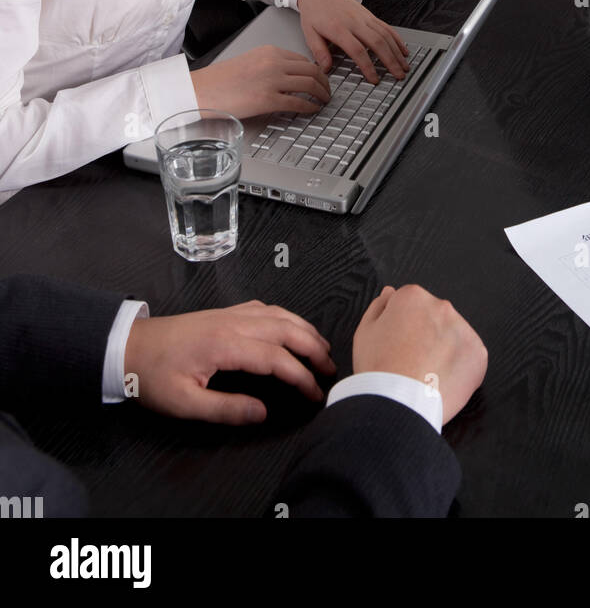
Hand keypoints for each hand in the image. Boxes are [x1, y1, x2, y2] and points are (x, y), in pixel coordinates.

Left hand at [123, 300, 337, 422]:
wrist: (128, 346)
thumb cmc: (153, 376)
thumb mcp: (185, 403)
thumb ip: (226, 408)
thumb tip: (263, 412)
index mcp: (225, 344)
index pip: (276, 358)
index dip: (301, 376)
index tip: (315, 394)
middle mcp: (233, 322)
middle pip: (286, 329)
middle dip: (313, 347)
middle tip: (330, 368)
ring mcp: (230, 313)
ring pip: (278, 314)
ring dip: (303, 329)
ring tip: (321, 347)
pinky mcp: (224, 313)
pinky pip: (265, 309)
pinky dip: (286, 317)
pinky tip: (290, 327)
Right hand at [191, 45, 330, 118]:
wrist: (203, 90)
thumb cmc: (221, 80)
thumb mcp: (250, 62)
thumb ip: (270, 66)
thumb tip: (288, 78)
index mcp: (269, 52)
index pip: (302, 60)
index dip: (316, 71)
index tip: (320, 78)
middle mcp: (274, 63)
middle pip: (312, 70)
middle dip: (325, 82)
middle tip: (328, 90)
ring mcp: (272, 81)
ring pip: (309, 85)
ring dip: (321, 94)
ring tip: (324, 100)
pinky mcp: (268, 100)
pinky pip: (298, 103)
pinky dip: (310, 107)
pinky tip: (312, 110)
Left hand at [297, 0, 409, 83]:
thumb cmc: (314, 12)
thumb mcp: (309, 33)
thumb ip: (319, 51)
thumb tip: (325, 69)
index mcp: (339, 28)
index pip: (357, 50)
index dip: (368, 66)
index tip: (374, 79)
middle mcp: (355, 22)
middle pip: (377, 42)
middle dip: (390, 61)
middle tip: (398, 76)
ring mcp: (364, 18)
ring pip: (385, 35)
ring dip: (397, 52)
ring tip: (404, 67)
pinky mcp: (370, 15)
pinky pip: (386, 27)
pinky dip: (397, 39)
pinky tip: (403, 50)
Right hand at [352, 284, 487, 423]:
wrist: (397, 403)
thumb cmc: (378, 368)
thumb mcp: (365, 332)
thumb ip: (379, 306)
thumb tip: (391, 292)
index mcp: (414, 296)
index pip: (411, 304)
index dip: (403, 326)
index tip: (397, 344)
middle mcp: (442, 306)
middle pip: (435, 318)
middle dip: (426, 335)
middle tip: (410, 360)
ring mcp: (463, 329)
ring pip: (453, 336)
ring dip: (444, 349)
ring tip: (426, 373)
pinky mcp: (478, 354)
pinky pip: (470, 357)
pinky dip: (459, 368)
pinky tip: (442, 380)